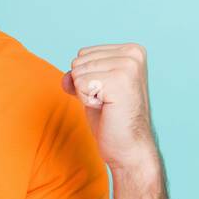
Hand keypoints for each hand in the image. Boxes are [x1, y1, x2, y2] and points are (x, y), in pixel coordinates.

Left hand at [61, 43, 158, 173]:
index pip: (83, 53)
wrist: (130, 147)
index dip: (87, 78)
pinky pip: (80, 84)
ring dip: (87, 94)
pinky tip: (107, 109)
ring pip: (78, 72)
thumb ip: (78, 76)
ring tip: (108, 105)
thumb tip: (65, 77)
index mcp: (131, 51)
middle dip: (85, 86)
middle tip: (107, 102)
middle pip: (78, 61)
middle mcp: (133, 54)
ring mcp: (128, 66)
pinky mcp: (119, 81)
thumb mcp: (93, 89)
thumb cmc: (113, 119)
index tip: (108, 93)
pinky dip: (87, 101)